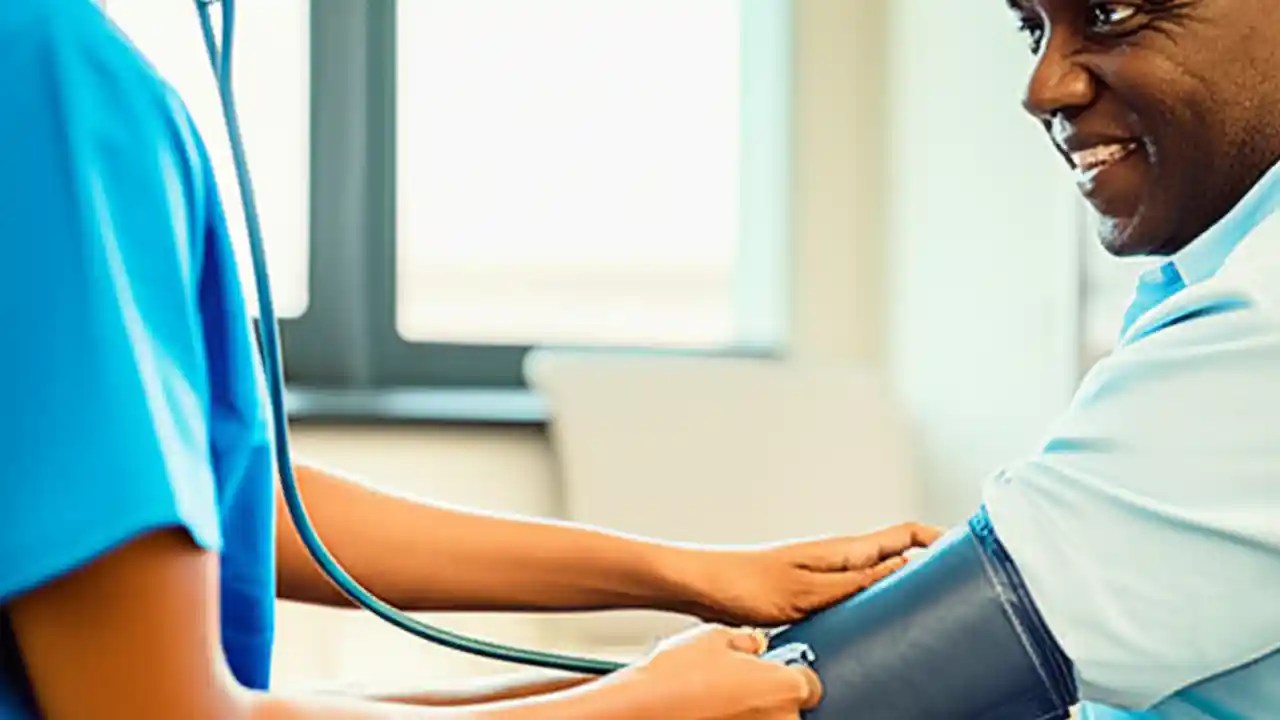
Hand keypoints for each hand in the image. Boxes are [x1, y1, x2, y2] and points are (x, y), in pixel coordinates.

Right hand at [614, 625, 821, 719]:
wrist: (638, 713)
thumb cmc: (671, 679)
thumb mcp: (712, 638)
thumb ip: (745, 642)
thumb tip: (753, 646)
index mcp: (785, 687)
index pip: (809, 684)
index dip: (788, 678)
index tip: (773, 676)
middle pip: (790, 711)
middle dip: (769, 702)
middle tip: (737, 693)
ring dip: (751, 718)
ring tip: (717, 708)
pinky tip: (710, 716)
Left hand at [680, 522, 943, 625]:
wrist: (704, 586)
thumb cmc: (747, 584)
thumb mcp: (810, 590)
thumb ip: (856, 582)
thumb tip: (906, 568)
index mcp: (844, 550)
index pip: (905, 534)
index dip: (940, 538)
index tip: (970, 551)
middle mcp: (839, 557)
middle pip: (898, 556)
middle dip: (929, 569)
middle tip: (956, 594)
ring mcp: (826, 574)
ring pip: (878, 577)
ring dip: (901, 590)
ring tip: (923, 616)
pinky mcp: (811, 591)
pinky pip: (856, 595)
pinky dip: (874, 606)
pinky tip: (875, 629)